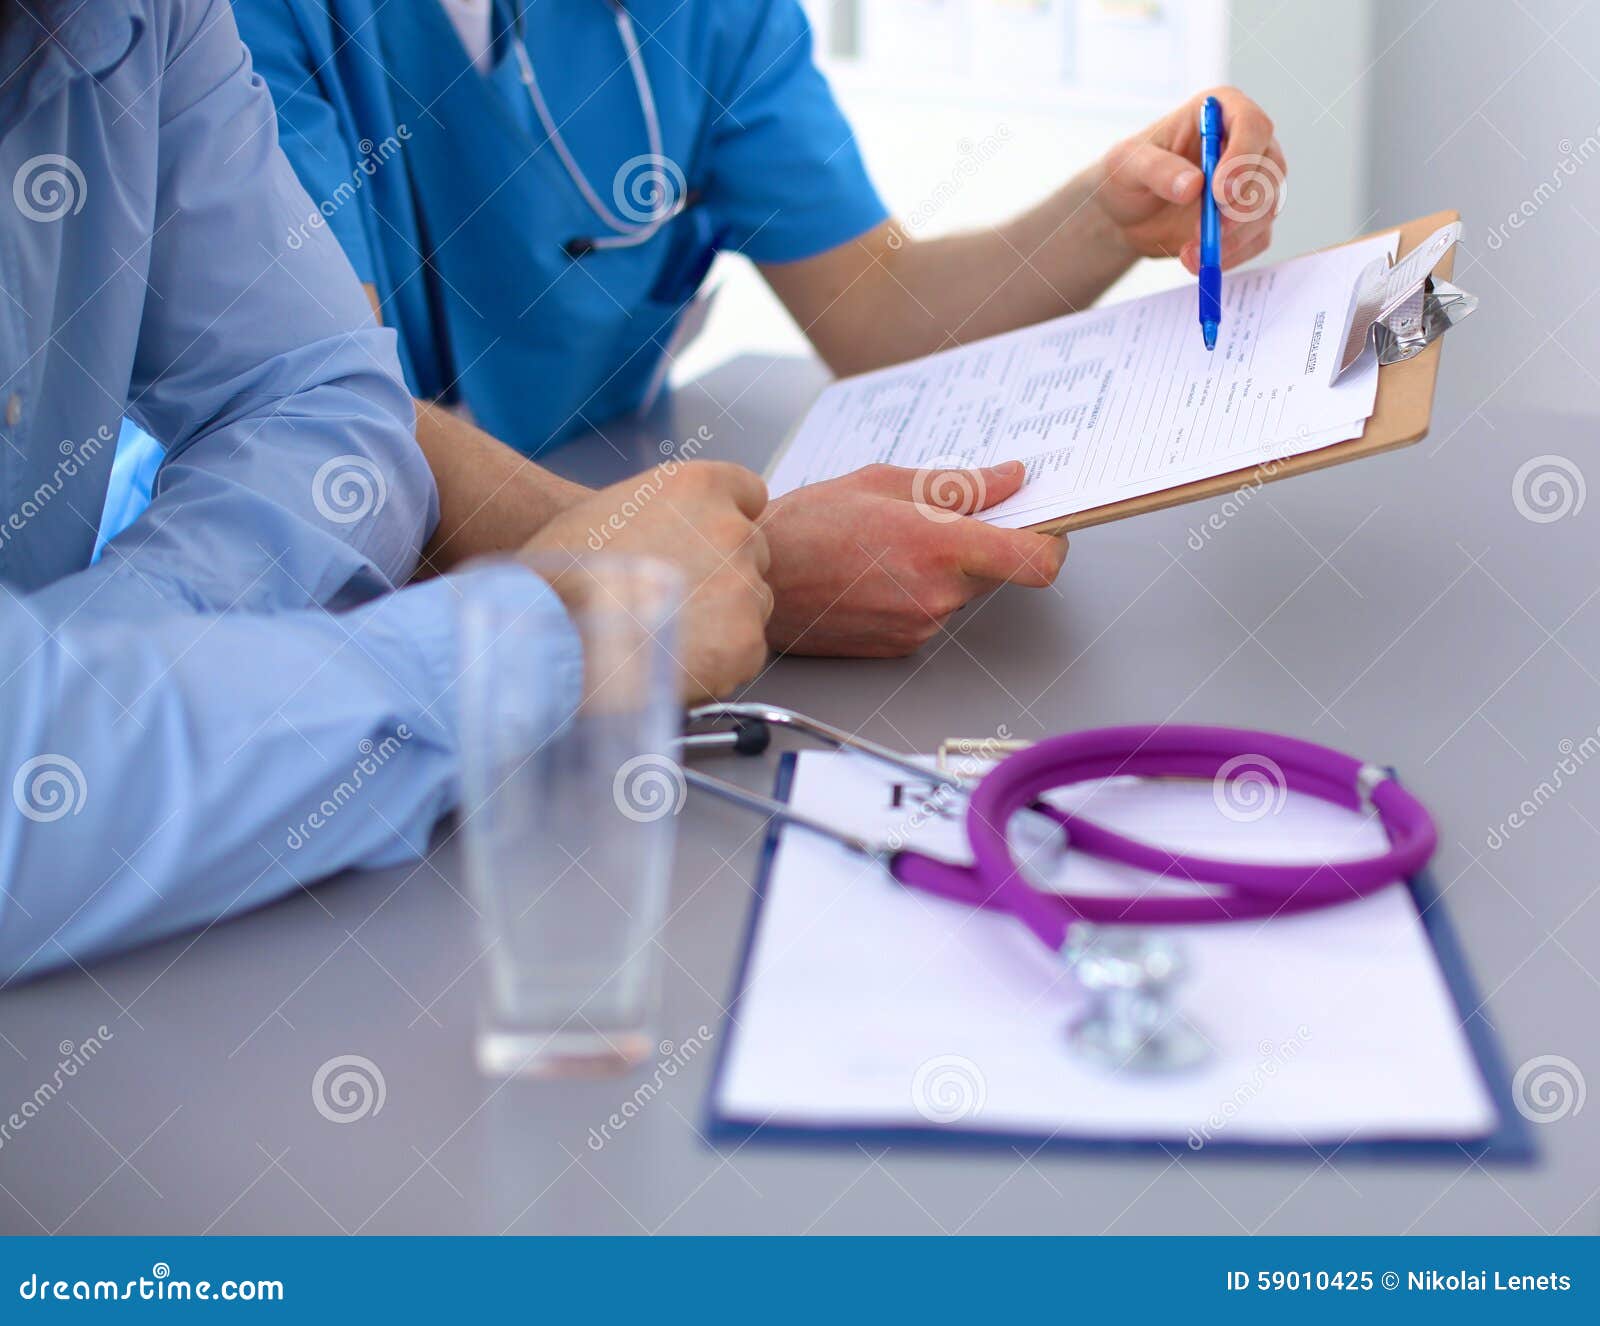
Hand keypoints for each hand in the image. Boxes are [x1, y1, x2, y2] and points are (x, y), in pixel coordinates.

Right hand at [522, 461, 772, 700]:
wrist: (554, 634)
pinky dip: (720, 663)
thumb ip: (656, 516)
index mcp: (698, 486)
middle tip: (677, 602)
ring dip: (724, 620)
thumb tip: (665, 539)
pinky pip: (746, 651)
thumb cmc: (561, 574)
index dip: (724, 524)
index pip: (748, 494)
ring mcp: (744, 585)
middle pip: (752, 552)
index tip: (706, 548)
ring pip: (753, 603)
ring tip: (667, 636)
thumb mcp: (608, 511)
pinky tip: (675, 663)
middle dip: (724, 576)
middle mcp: (731, 529)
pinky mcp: (746, 640)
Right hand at [760, 462, 1066, 656]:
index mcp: (939, 548)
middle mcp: (937, 595)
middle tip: (944, 517)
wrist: (754, 580)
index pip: (1036, 561)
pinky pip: (932, 612)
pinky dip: (916, 590)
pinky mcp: (902, 646)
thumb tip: (1010, 478)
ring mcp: (920, 626)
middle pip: (999, 571)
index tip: (1046, 523)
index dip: (1054, 542)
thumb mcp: (883, 482)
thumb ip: (958, 485)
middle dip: (984, 544)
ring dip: (944, 568)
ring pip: (963, 591)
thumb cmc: (804, 526)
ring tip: (890, 545)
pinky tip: (876, 572)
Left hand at [1093, 86, 1285, 274]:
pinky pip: (1258, 238)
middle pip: (1270, 170)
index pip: (1252, 125)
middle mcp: (1245, 142)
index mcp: (1220, 112)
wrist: (1127, 213)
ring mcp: (1252, 181)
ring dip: (1233, 238)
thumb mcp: (1126, 166)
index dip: (1242, 159)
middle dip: (1242, 207)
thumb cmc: (1127, 175)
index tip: (1219, 194)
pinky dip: (1232, 255)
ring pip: (1268, 208)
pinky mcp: (1249, 218)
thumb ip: (1157, 169)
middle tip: (1207, 232)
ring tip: (1190, 253)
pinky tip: (1198, 260)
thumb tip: (1194, 185)